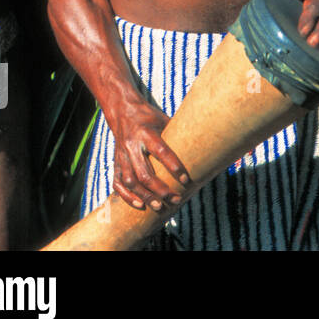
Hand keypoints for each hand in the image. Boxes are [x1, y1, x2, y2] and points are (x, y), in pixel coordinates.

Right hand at [105, 95, 191, 211]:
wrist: (123, 111)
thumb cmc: (150, 117)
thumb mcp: (164, 119)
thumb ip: (178, 132)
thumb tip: (203, 143)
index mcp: (146, 133)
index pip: (161, 151)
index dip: (173, 166)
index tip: (186, 180)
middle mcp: (132, 145)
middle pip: (144, 172)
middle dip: (160, 189)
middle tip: (175, 199)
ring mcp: (121, 155)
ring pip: (131, 181)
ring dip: (145, 196)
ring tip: (160, 207)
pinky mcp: (115, 162)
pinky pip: (118, 183)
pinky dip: (126, 196)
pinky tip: (139, 204)